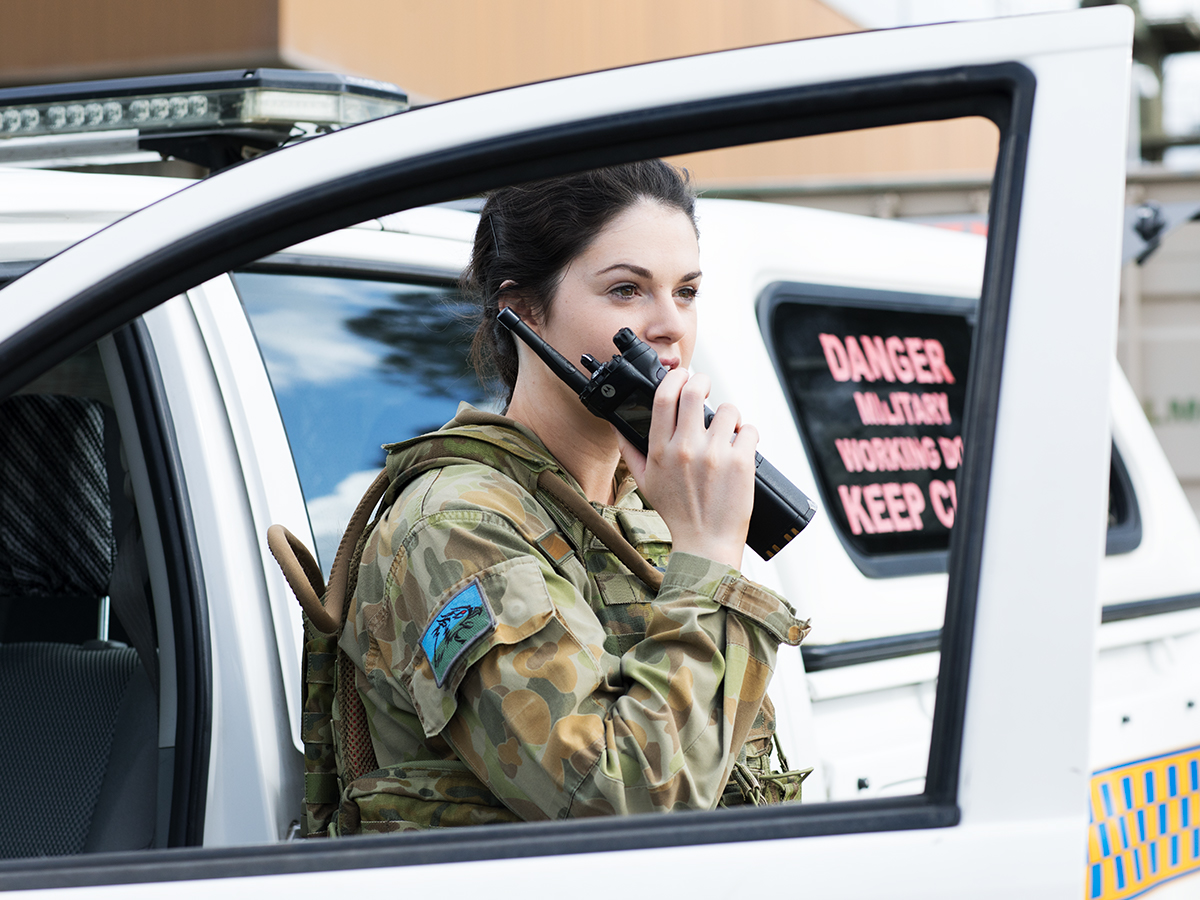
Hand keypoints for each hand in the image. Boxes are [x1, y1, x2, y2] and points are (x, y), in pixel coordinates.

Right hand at [615, 369, 757, 570]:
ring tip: (727, 429)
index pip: (663, 398)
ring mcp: (715, 455)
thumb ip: (630, 451)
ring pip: (727, 410)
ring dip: (729, 415)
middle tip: (705, 386)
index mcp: (661, 451)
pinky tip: (741, 446)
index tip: (681, 376)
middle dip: (702, 381)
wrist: (705, 543)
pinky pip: (749, 430)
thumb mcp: (645, 482)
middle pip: (694, 392)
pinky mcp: (741, 463)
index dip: (674, 378)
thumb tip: (618, 426)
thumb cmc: (676, 513)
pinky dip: (747, 434)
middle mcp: (686, 449)